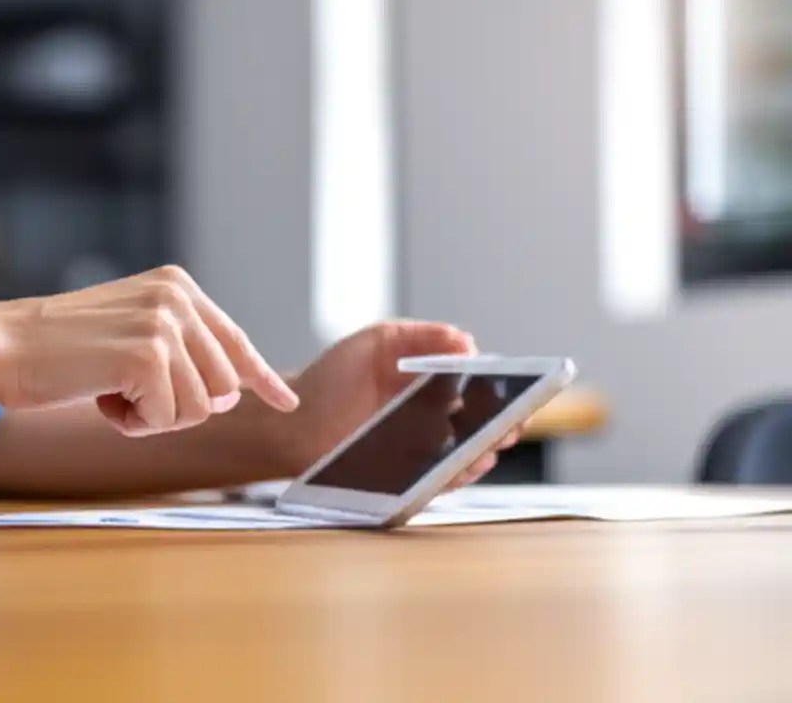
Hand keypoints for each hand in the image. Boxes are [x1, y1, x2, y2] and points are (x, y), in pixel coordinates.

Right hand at [0, 265, 299, 436]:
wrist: (2, 347)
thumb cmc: (57, 351)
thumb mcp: (128, 335)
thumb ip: (182, 355)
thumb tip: (232, 394)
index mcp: (177, 286)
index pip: (234, 341)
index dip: (262, 377)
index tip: (286, 400)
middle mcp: (178, 297)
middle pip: (220, 387)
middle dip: (175, 406)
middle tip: (121, 390)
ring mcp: (166, 324)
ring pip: (198, 409)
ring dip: (152, 416)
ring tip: (107, 389)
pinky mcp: (148, 356)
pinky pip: (166, 420)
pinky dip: (132, 424)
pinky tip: (99, 397)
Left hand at [279, 321, 520, 488]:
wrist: (293, 421)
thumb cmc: (331, 378)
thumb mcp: (375, 342)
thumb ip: (420, 336)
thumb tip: (468, 342)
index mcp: (430, 382)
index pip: (479, 385)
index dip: (502, 388)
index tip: (521, 386)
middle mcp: (432, 417)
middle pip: (483, 422)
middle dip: (504, 421)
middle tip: (514, 418)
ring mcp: (421, 448)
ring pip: (469, 452)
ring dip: (487, 448)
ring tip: (494, 440)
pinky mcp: (408, 475)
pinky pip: (443, 477)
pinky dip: (459, 472)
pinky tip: (468, 462)